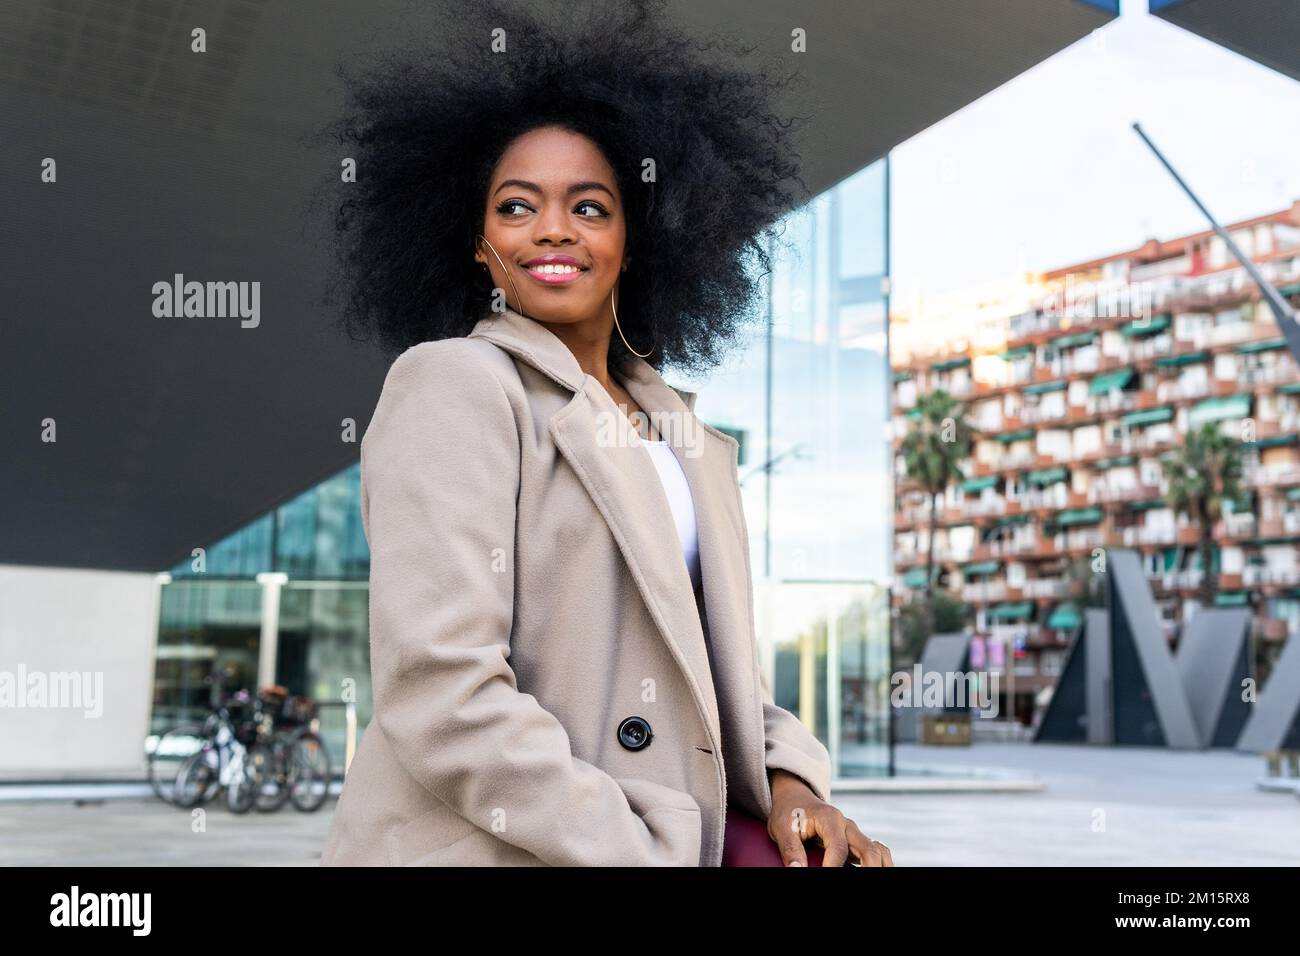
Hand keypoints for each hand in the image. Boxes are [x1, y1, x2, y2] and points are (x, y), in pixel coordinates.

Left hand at [766, 769, 893, 866]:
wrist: (795, 798)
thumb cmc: (788, 813)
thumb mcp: (782, 828)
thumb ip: (791, 850)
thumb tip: (797, 870)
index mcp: (830, 818)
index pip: (838, 848)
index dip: (834, 867)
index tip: (826, 876)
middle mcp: (847, 825)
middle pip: (869, 849)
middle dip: (868, 868)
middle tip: (858, 880)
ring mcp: (854, 834)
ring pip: (878, 850)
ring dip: (879, 866)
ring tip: (871, 878)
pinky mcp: (855, 842)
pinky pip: (876, 852)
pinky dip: (880, 864)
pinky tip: (874, 871)